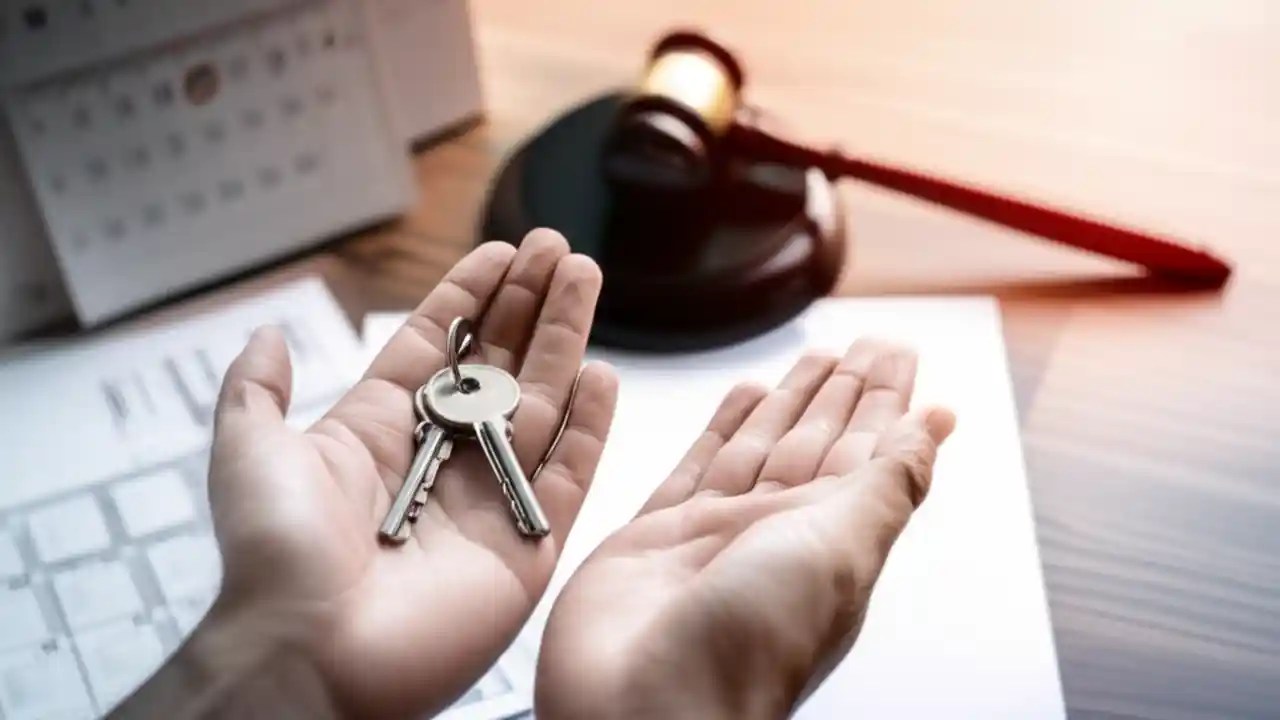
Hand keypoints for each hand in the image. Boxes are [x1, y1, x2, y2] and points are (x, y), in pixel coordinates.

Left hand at [125, 231, 618, 718]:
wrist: (310, 652)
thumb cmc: (274, 554)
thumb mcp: (250, 451)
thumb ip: (257, 388)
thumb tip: (268, 333)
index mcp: (382, 432)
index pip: (438, 347)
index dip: (471, 297)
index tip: (500, 250)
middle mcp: (442, 460)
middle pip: (497, 364)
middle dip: (529, 302)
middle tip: (557, 247)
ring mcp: (488, 500)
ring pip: (539, 405)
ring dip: (565, 339)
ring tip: (586, 276)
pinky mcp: (527, 545)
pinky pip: (567, 476)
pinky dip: (588, 427)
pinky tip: (603, 373)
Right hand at [536, 342, 954, 718]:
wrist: (644, 708)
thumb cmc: (747, 648)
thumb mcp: (841, 553)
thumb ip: (882, 486)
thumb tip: (932, 429)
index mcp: (828, 540)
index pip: (868, 453)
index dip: (888, 404)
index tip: (903, 359)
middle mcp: (775, 535)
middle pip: (818, 442)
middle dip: (845, 391)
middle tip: (868, 344)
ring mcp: (714, 535)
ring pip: (760, 447)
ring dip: (791, 401)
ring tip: (814, 357)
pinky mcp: (652, 538)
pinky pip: (693, 466)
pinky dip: (719, 429)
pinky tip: (739, 399)